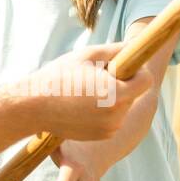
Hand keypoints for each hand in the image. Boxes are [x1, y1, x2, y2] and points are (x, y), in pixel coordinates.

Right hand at [19, 43, 151, 140]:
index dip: (137, 70)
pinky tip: (83, 104)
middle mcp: (116, 115)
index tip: (121, 66)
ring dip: (113, 97)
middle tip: (96, 77)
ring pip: (123, 106)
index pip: (146, 80)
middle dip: (122, 83)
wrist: (34, 107)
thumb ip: (116, 50)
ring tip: (86, 91)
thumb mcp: (88, 55)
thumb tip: (136, 44)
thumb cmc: (59, 77)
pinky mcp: (102, 136)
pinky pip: (113, 118)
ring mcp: (109, 129)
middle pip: (134, 93)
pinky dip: (104, 110)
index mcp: (116, 94)